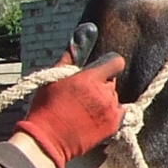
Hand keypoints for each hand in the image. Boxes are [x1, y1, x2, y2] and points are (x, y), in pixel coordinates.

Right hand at [12, 54, 126, 167]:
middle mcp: (104, 93)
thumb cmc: (47, 107)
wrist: (48, 139)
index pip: (115, 62)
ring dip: (104, 100)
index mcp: (90, 78)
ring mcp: (111, 110)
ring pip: (114, 98)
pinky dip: (109, 114)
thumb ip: (73, 53)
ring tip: (84, 110)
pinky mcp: (114, 125)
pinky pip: (119, 113)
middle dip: (100, 85)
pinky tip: (92, 119)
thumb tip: (88, 28)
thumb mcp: (55, 76)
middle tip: (81, 96)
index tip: (99, 71)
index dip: (108, 64)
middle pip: (111, 81)